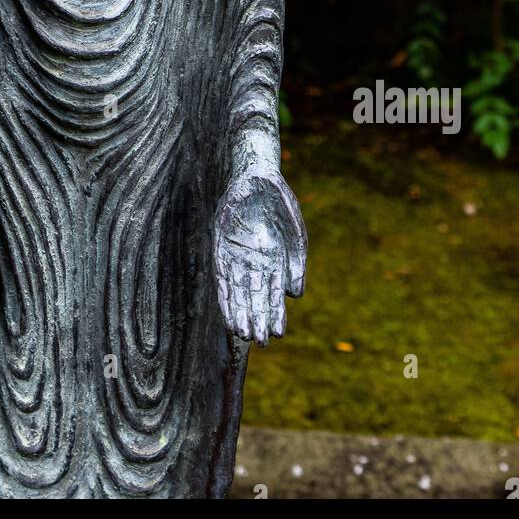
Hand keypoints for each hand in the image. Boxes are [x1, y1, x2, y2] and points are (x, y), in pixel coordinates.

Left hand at [214, 172, 306, 345]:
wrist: (256, 177)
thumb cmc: (280, 201)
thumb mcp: (294, 230)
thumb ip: (297, 260)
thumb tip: (295, 294)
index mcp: (276, 262)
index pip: (274, 294)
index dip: (275, 314)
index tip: (278, 334)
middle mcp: (256, 264)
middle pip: (256, 298)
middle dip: (258, 319)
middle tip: (260, 342)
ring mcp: (237, 257)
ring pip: (239, 292)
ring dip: (240, 313)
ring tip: (243, 333)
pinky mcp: (221, 249)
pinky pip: (222, 276)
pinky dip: (225, 295)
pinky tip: (228, 312)